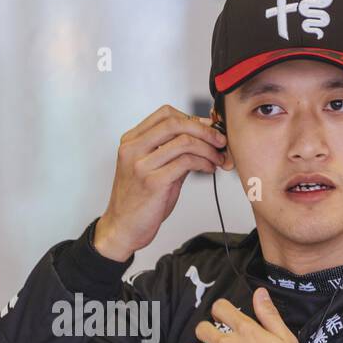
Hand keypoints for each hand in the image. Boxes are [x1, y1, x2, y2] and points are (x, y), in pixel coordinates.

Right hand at [93, 105, 228, 261]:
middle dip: (204, 130)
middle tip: (220, 140)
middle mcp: (133, 149)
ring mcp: (141, 165)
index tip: (208, 127)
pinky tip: (209, 169)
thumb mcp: (151, 169)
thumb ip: (172, 152)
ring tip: (217, 158)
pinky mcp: (153, 182)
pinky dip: (204, 163)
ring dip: (208, 148)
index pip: (165, 114)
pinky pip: (186, 162)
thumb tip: (202, 138)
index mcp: (131, 142)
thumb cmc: (137, 201)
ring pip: (184, 142)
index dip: (192, 118)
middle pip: (175, 123)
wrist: (122, 228)